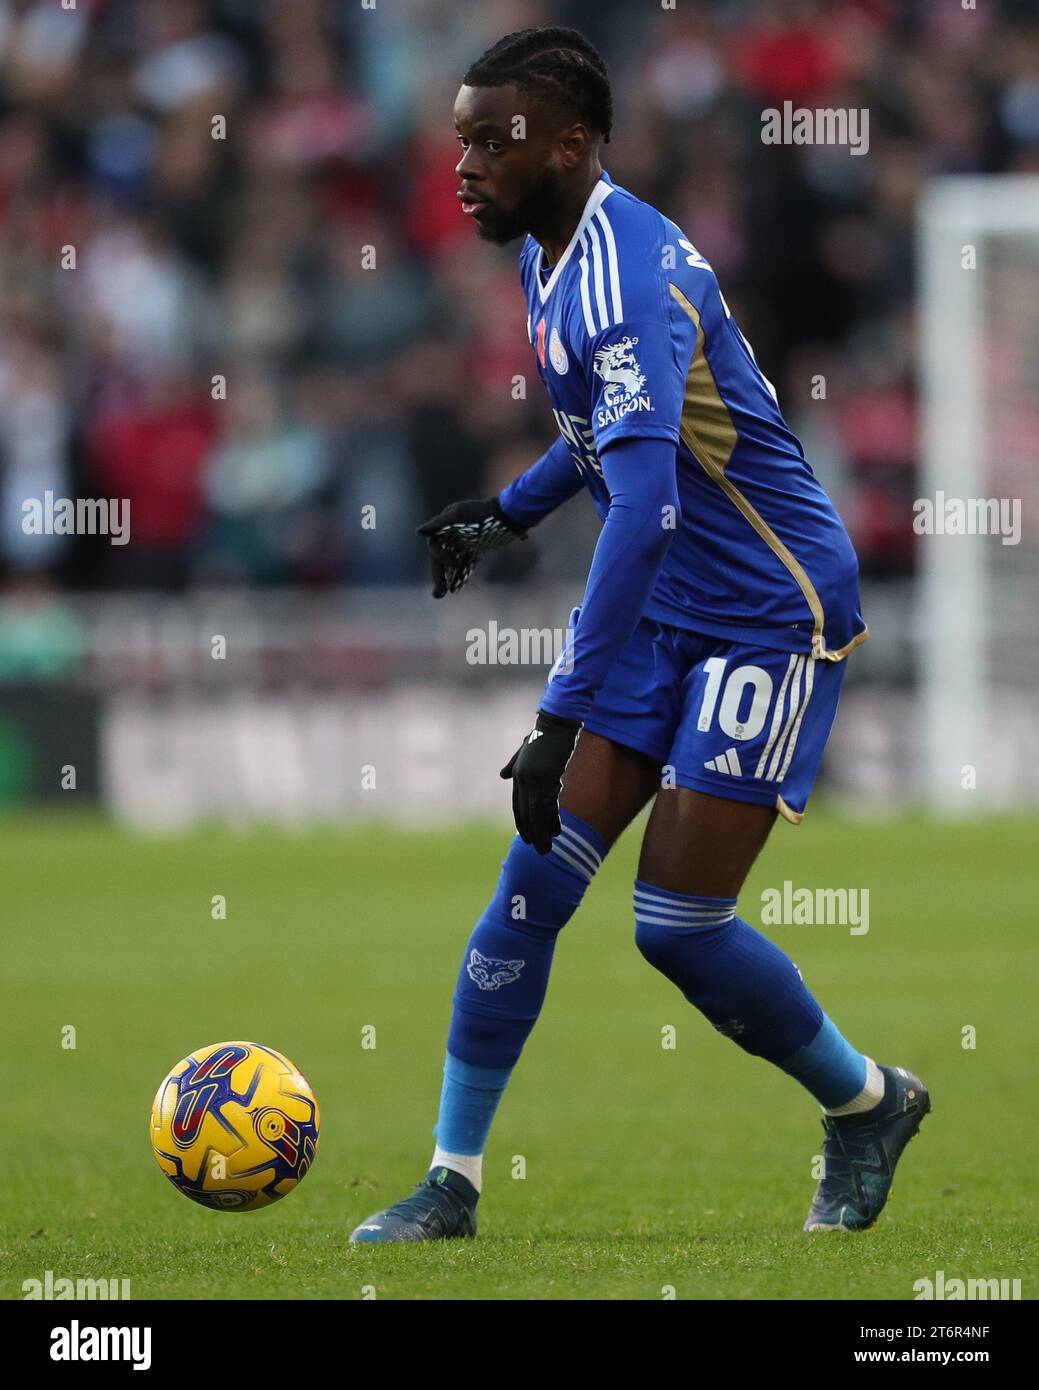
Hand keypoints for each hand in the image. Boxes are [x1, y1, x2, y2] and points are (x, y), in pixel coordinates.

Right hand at [416, 496, 526, 597]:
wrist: (507, 514)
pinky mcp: (475, 547)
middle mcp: (452, 534)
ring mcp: (463, 541)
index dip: (440, 557)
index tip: (454, 564)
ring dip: (446, 577)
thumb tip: (418, 532)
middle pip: (441, 557)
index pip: (435, 545)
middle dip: (439, 574)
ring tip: (440, 594)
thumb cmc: (482, 512)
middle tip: (439, 592)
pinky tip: (456, 587)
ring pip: (450, 562)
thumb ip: (438, 523)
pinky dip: (460, 574)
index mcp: (445, 525)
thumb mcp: (459, 515)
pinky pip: (464, 563)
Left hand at [500, 709, 582, 853]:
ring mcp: (534, 779)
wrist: (557, 723)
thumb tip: (503, 775)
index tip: (526, 838)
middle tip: (538, 849)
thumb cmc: (544, 734)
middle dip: (531, 833)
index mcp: (518, 775)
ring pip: (536, 812)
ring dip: (541, 832)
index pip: (518, 805)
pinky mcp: (547, 777)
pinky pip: (548, 804)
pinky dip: (551, 819)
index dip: (522, 822)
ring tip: (547, 847)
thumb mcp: (525, 749)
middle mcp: (523, 779)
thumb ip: (513, 764)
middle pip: (525, 812)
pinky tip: (556, 831)